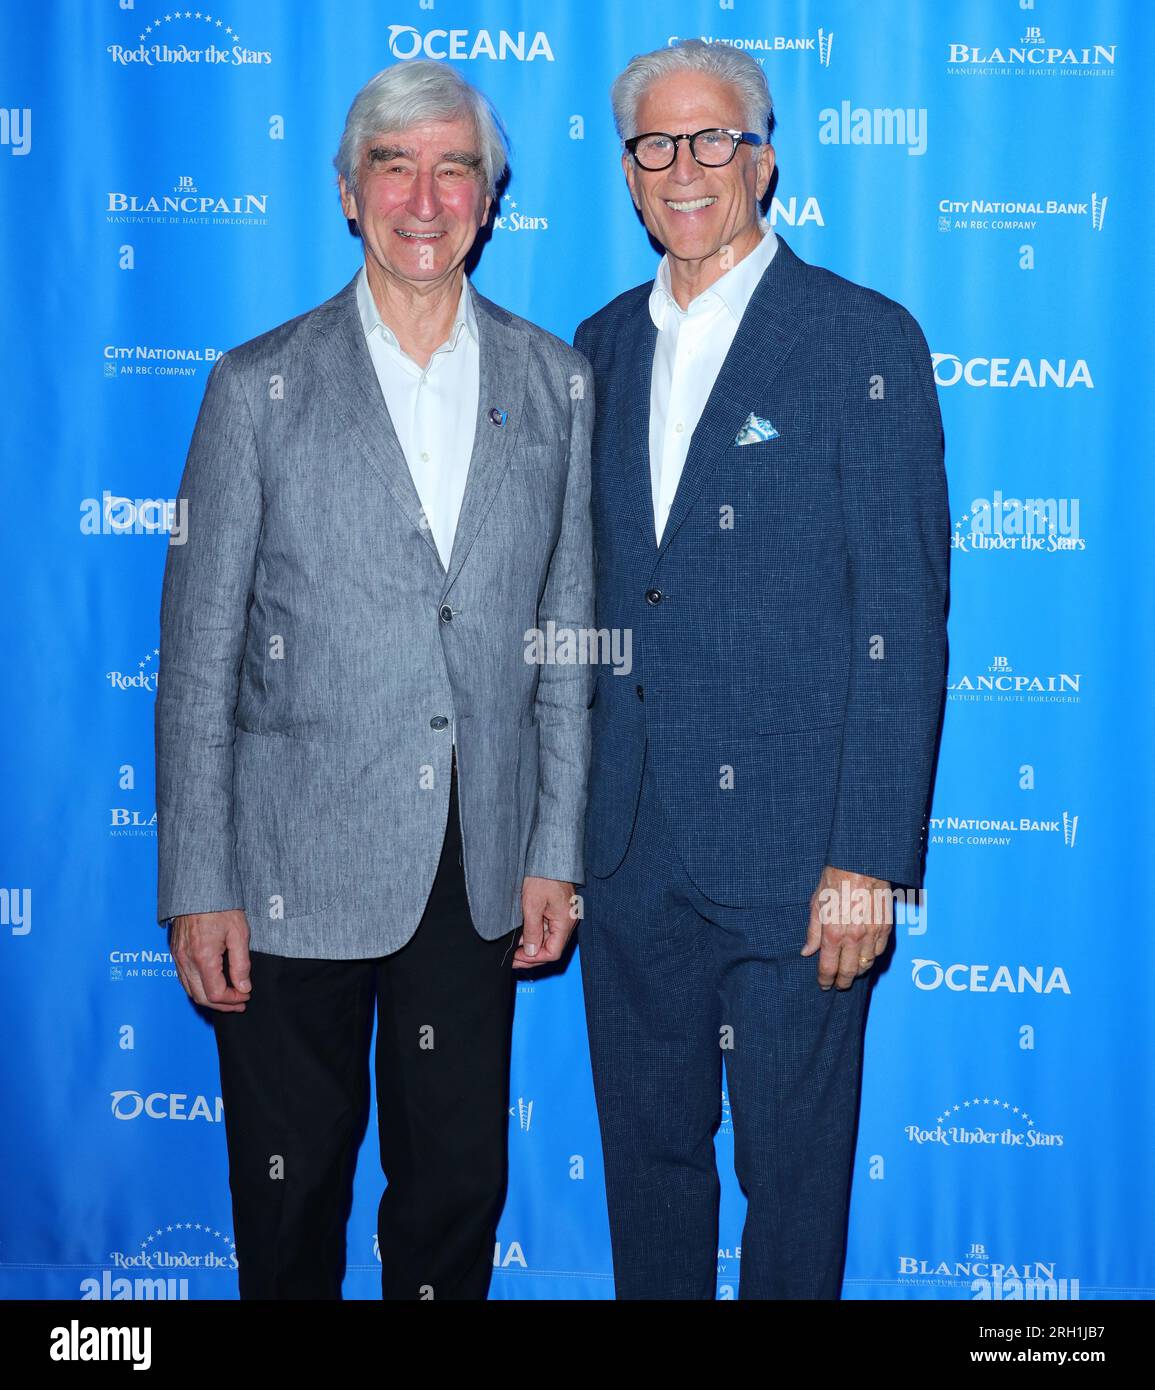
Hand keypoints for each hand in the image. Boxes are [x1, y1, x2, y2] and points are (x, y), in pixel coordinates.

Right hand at [170, 909, 251, 1011]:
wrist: (198, 889)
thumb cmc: (220, 907)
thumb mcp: (238, 933)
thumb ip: (241, 963)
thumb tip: (243, 987)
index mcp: (203, 957)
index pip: (216, 994)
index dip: (232, 1000)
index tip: (246, 996)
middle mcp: (186, 961)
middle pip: (201, 997)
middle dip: (222, 1005)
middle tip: (239, 1003)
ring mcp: (178, 957)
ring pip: (190, 991)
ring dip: (209, 999)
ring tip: (229, 997)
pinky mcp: (176, 952)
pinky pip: (184, 979)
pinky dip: (198, 988)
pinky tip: (212, 984)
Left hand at [512, 877, 577, 968]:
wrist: (550, 856)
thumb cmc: (543, 875)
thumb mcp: (532, 904)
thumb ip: (532, 930)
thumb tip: (531, 952)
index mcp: (565, 922)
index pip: (552, 953)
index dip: (533, 959)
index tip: (517, 958)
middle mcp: (568, 922)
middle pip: (551, 948)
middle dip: (531, 955)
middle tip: (513, 957)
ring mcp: (564, 916)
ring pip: (549, 940)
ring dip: (532, 945)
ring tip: (514, 946)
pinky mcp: (558, 911)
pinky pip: (548, 929)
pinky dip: (535, 934)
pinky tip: (522, 933)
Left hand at [801, 866, 892, 989]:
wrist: (860, 864)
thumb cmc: (834, 881)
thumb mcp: (816, 905)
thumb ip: (813, 932)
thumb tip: (807, 951)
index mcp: (833, 933)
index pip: (828, 967)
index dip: (825, 980)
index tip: (824, 984)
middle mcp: (854, 937)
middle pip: (850, 972)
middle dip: (843, 982)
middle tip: (839, 985)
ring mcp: (872, 934)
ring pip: (866, 964)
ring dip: (858, 971)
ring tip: (852, 972)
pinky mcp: (885, 927)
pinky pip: (879, 951)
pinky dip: (872, 957)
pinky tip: (866, 957)